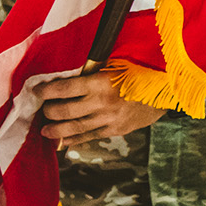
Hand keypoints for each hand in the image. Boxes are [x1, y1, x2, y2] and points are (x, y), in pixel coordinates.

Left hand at [31, 67, 168, 145]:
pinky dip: (75, 140)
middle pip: (65, 111)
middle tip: (42, 109)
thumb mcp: (116, 63)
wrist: (169, 89)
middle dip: (49, 111)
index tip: (36, 90)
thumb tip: (67, 75)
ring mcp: (109, 119)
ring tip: (45, 130)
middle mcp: (102, 103)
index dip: (46, 90)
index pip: (64, 88)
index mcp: (101, 82)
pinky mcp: (116, 130)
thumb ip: (93, 71)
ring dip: (56, 130)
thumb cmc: (141, 70)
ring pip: (75, 128)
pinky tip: (64, 141)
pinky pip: (90, 137)